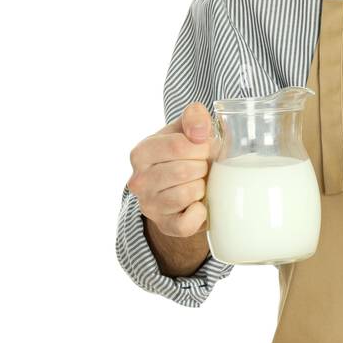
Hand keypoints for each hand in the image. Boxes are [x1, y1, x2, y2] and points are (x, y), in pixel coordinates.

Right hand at [127, 101, 216, 237]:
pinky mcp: (165, 226)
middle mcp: (138, 181)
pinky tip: (199, 204)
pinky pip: (187, 223)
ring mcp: (149, 206)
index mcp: (141, 153)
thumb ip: (194, 117)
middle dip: (202, 167)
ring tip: (199, 183)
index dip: (201, 146)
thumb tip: (200, 132)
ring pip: (186, 194)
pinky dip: (200, 213)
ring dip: (201, 187)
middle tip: (202, 168)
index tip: (204, 149)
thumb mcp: (189, 128)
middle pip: (184, 171)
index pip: (178, 146)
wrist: (186, 185)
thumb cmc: (188, 153)